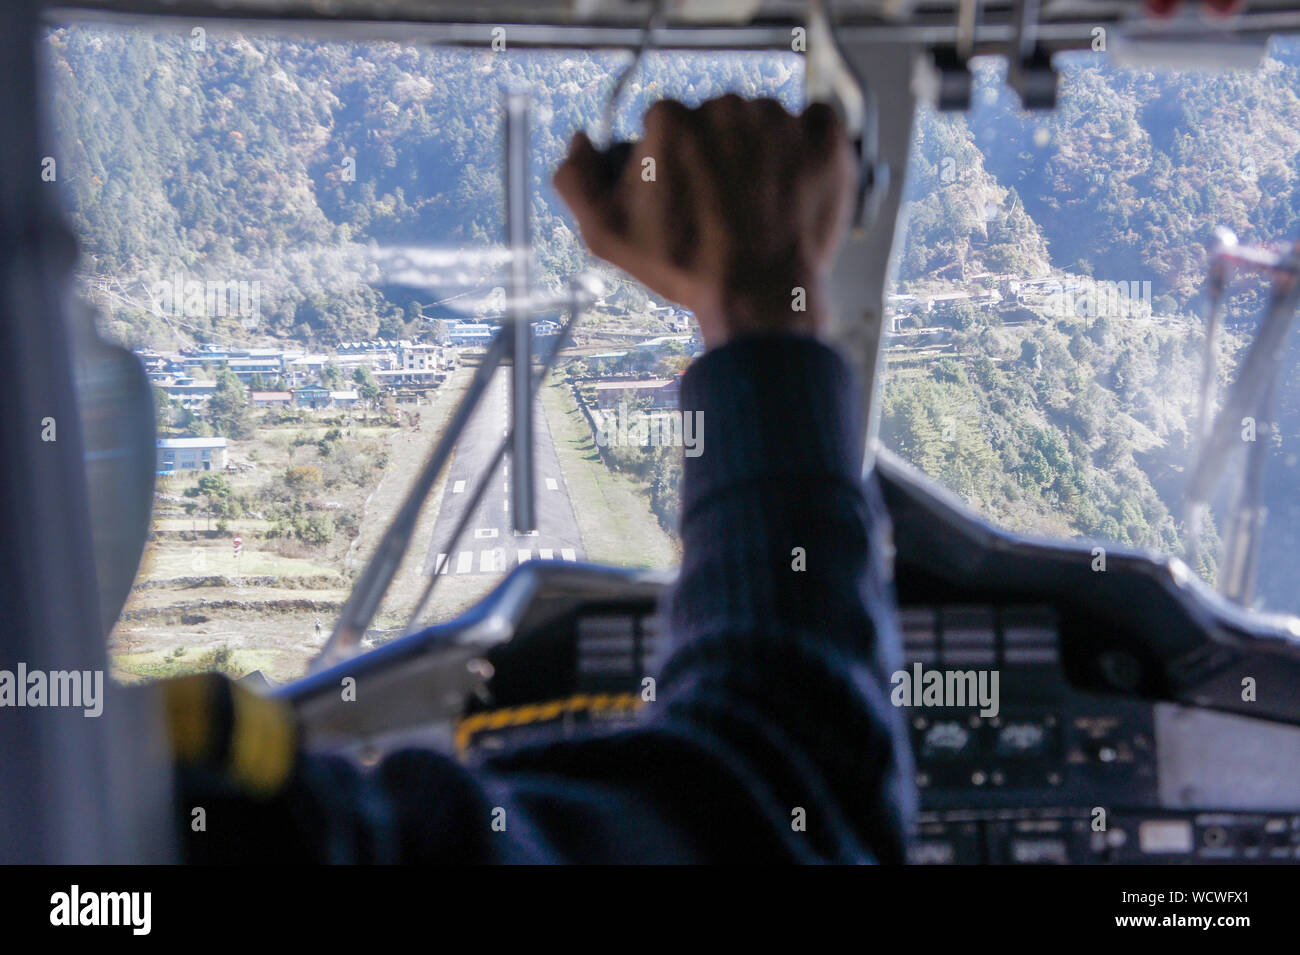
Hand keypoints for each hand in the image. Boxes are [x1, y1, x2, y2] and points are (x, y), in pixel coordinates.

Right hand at [554, 95, 856, 348]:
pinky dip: (806, 145)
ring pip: (762, 121)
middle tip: (721, 205)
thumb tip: (579, 143)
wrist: (759, 297)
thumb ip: (575, 183)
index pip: (667, 124)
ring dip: (759, 152)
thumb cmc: (683, 269)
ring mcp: (779, 120)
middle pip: (715, 119)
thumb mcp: (606, 236)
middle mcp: (725, 107)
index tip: (682, 195)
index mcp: (671, 120)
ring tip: (757, 203)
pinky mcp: (823, 138)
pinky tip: (792, 182)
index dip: (671, 163)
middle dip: (716, 154)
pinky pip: (816, 121)